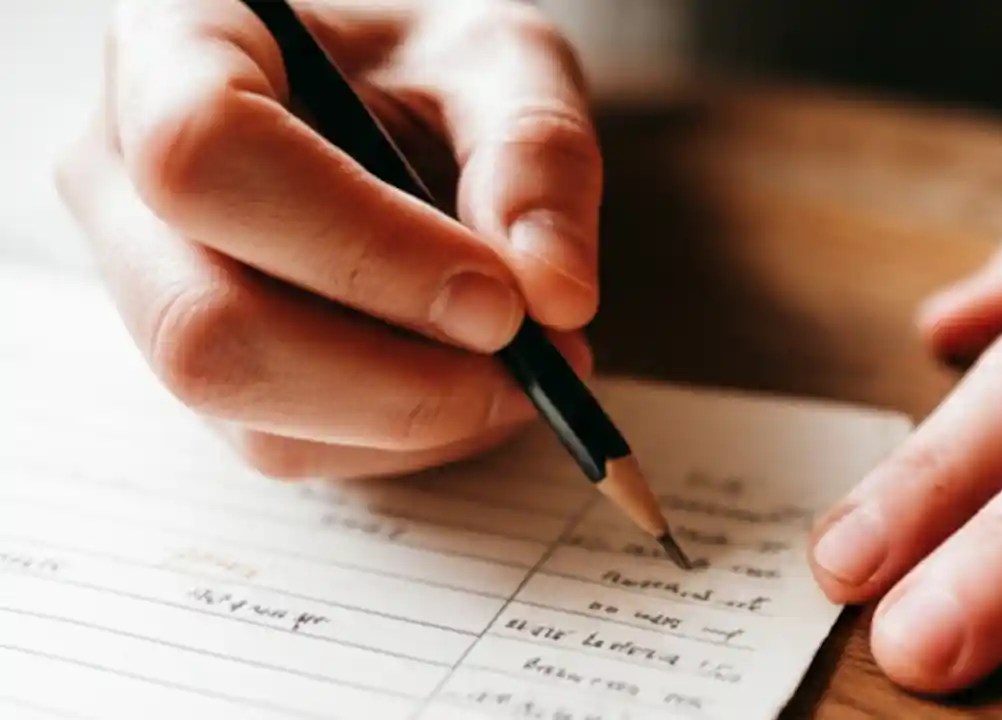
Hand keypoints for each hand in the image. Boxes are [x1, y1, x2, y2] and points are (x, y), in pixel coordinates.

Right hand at [57, 0, 599, 477]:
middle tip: (531, 366)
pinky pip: (290, 444)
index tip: (497, 301)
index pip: (210, 158)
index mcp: (172, 44)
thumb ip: (535, 152)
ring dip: (414, 422)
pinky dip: (405, 439)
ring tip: (525, 370)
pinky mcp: (206, 368)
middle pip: (205, 328)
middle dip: (393, 382)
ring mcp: (152, 287)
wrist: (387, 98)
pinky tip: (473, 385)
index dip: (361, 250)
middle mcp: (125, 178)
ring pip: (251, 416)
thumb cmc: (427, 62)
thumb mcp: (501, 61)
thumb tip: (551, 292)